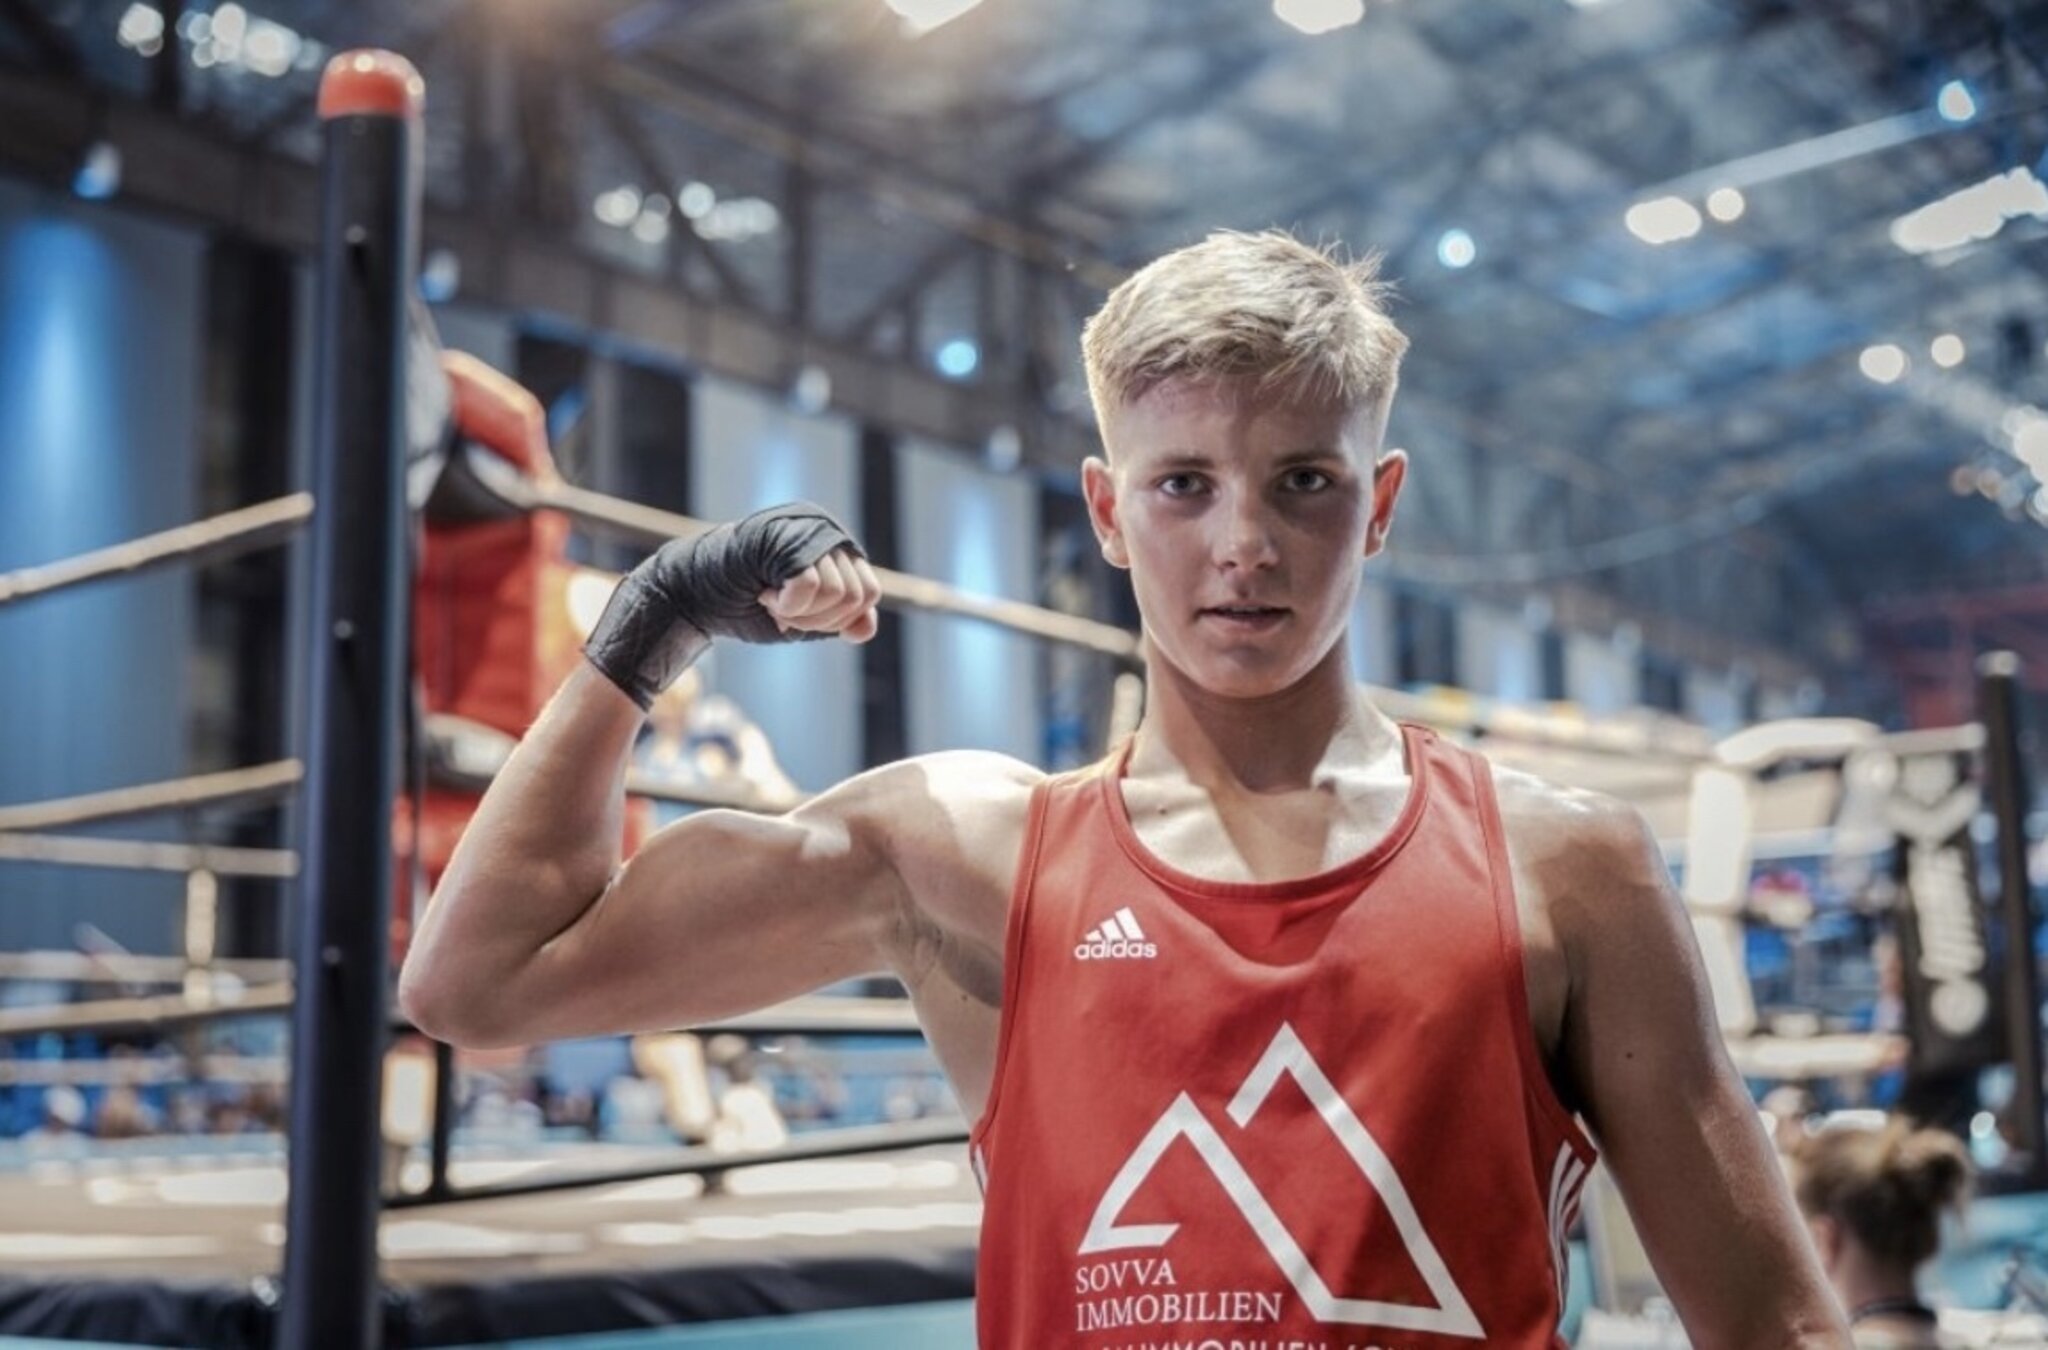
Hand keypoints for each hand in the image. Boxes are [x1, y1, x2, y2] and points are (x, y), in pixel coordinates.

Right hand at [583, 501, 866, 707]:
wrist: (692, 596)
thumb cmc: (745, 606)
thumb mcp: (803, 621)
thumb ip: (838, 621)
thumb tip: (865, 629)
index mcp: (832, 546)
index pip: (868, 593)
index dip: (839, 620)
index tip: (799, 617)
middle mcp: (822, 529)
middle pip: (857, 596)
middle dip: (820, 621)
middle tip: (783, 612)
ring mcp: (803, 528)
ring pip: (837, 593)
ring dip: (801, 614)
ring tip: (770, 600)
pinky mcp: (782, 537)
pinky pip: (811, 586)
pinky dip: (789, 606)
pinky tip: (764, 593)